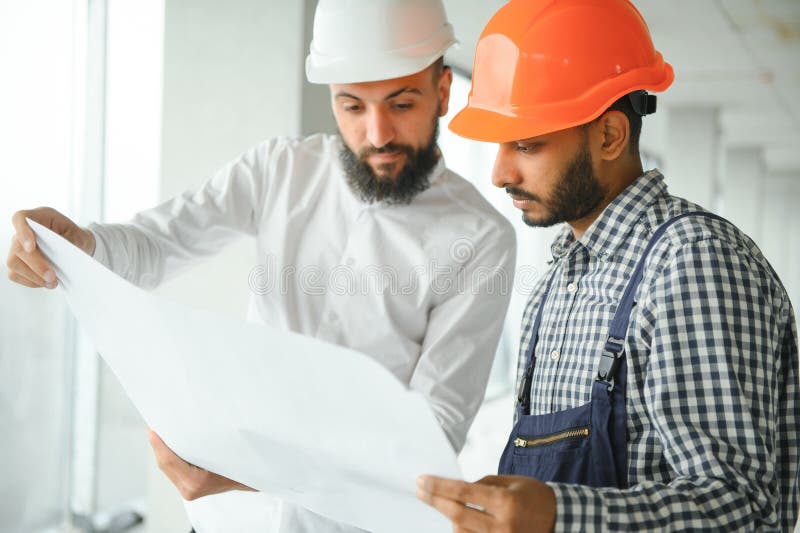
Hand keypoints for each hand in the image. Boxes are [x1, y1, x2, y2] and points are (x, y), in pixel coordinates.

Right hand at [7, 207, 94, 288]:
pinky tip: (45, 283)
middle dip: (35, 264)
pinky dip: (31, 281)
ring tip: (52, 282)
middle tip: (52, 277)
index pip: (20, 218)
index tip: (31, 248)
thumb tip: (63, 258)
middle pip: (18, 247)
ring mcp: (17, 247)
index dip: (22, 232)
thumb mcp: (79, 236)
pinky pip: (16, 274)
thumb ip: (70, 243)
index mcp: (39, 217)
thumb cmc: (75, 237)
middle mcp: (23, 231)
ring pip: (14, 263)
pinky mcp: (17, 262)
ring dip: (33, 276)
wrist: (76, 246)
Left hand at [147, 428, 255, 500]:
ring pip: (166, 468)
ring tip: (160, 432)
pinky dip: (168, 456)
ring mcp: (187, 490)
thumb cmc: (242, 466)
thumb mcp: (227, 450)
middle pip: (164, 464)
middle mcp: (189, 489)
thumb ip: (206, 442)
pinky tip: (168, 445)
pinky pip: (172, 470)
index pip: (169, 460)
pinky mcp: (187, 488)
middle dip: (157, 444)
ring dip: (162, 450)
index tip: (152, 429)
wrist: (250, 483)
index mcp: (196, 481)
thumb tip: (188, 424)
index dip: (158, 444)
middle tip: (154, 426)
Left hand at [416, 474, 555, 532]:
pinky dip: (461, 530)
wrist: (558, 519)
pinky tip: (456, 519)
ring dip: (449, 517)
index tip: (422, 481)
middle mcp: (502, 526)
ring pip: (461, 531)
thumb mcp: (510, 482)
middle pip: (457, 515)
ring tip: (441, 503)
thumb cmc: (533, 496)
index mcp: (505, 502)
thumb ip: (482, 485)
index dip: (439, 487)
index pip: (463, 493)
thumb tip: (456, 489)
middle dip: (436, 501)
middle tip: (420, 491)